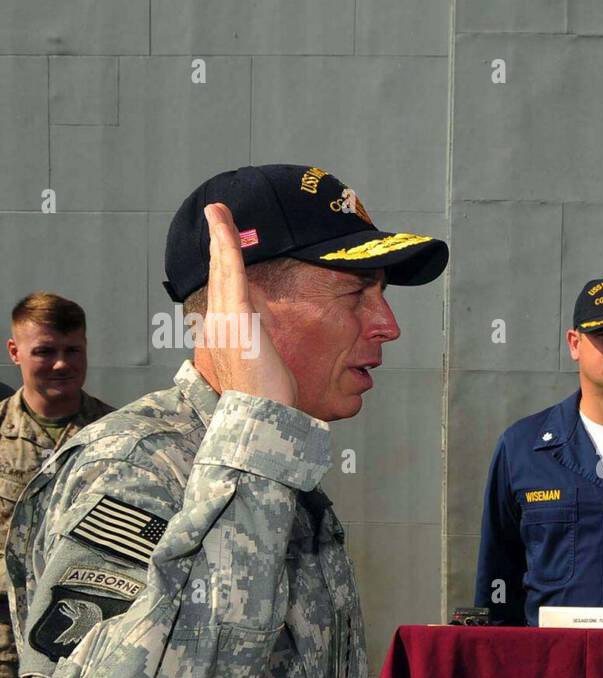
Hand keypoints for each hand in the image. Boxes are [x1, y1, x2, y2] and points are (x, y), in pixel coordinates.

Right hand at [201, 202, 296, 406]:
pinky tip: (224, 228)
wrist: (258, 418)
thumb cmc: (265, 401)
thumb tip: (263, 333)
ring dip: (220, 236)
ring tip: (218, 212)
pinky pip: (231, 275)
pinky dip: (227, 248)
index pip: (224, 291)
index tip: (224, 245)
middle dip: (218, 242)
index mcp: (223, 334)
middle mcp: (218, 324)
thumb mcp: (261, 365)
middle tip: (215, 214)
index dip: (222, 265)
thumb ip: (258, 344)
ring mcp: (224, 320)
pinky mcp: (236, 318)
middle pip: (218, 274)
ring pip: (222, 269)